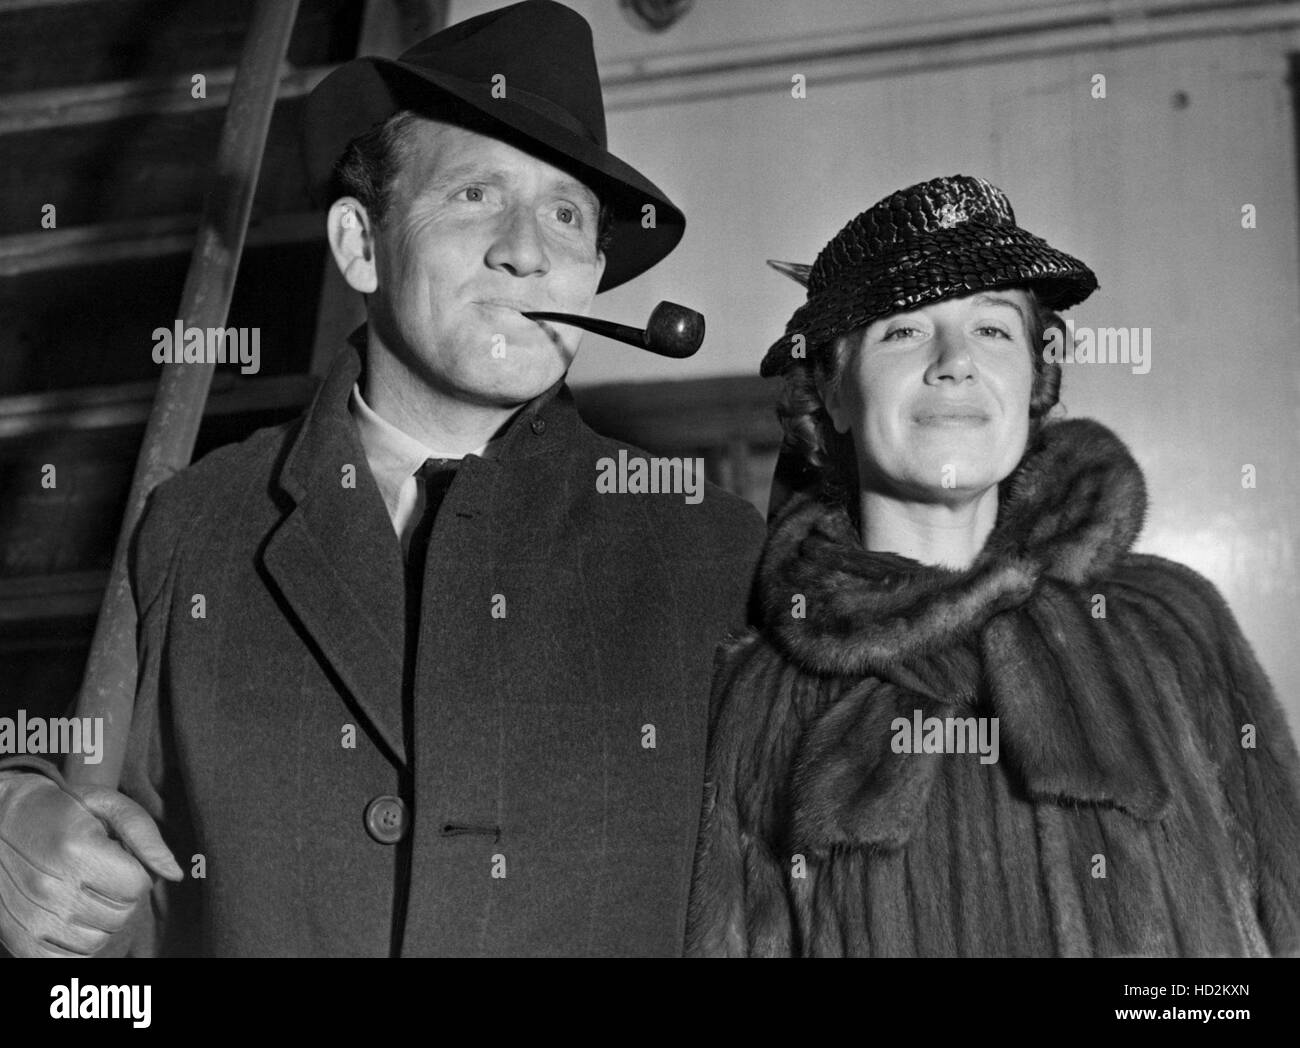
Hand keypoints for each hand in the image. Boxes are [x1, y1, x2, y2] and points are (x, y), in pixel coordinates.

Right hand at [0, 771, 182, 957]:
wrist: (1, 822)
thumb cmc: (63, 811)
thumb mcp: (108, 804)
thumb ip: (146, 836)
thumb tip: (175, 873)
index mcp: (76, 850)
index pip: (136, 886)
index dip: (136, 872)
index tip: (118, 859)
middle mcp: (51, 887)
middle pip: (120, 915)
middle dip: (121, 896)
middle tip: (100, 875)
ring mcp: (32, 917)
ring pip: (98, 941)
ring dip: (101, 921)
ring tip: (84, 893)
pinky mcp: (19, 940)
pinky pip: (66, 960)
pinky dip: (78, 944)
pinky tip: (72, 919)